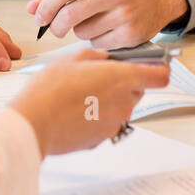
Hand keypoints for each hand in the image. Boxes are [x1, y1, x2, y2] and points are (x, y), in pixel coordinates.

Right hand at [9, 49, 170, 156]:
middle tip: (98, 76)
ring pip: (121, 107)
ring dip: (108, 100)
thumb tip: (102, 59)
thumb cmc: (50, 91)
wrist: (34, 123)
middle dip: (123, 82)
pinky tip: (75, 111)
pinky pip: (106, 122)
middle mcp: (124, 103)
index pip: (160, 76)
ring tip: (80, 95)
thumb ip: (95, 57)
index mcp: (121, 78)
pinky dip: (96, 116)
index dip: (159, 69)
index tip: (155, 66)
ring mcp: (114, 123)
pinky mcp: (102, 138)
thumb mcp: (72, 59)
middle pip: (137, 90)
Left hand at [26, 0, 186, 48]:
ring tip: (94, 21)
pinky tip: (107, 29)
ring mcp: (125, 14)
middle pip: (70, 14)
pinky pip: (98, 43)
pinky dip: (96, 40)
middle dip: (56, 25)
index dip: (46, 6)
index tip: (39, 16)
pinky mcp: (131, 34)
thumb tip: (33, 8)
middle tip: (55, 28)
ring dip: (80, 31)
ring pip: (82, 31)